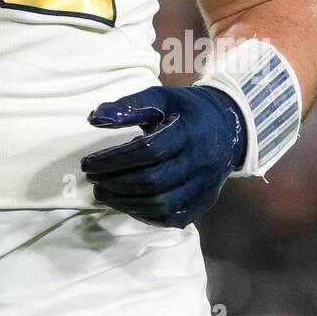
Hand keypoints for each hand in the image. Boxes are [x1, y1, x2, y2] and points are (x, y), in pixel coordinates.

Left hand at [79, 84, 245, 228]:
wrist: (228, 125)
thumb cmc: (186, 110)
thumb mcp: (160, 97)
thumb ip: (129, 106)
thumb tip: (95, 118)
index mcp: (188, 132)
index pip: (147, 150)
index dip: (113, 159)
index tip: (88, 163)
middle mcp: (200, 161)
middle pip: (153, 181)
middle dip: (116, 183)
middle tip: (92, 179)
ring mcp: (205, 184)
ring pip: (163, 204)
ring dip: (126, 203)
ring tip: (102, 193)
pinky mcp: (206, 200)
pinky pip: (175, 218)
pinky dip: (147, 216)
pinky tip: (127, 205)